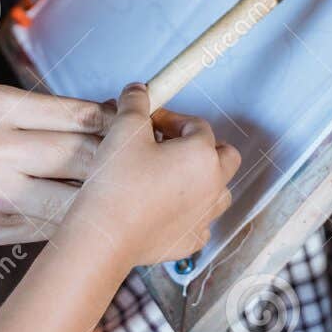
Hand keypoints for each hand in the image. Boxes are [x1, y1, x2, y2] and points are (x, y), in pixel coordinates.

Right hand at [0, 82, 113, 248]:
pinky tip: (87, 213)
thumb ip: (26, 110)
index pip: (75, 114)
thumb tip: (88, 118)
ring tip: (120, 187)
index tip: (129, 121)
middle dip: (120, 157)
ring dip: (104, 195)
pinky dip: (74, 219)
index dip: (113, 121)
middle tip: (137, 155)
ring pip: (75, 199)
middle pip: (85, 156)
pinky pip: (51, 227)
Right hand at [61, 84, 239, 267]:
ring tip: (171, 177)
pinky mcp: (191, 241)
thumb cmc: (118, 182)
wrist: (106, 235)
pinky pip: (202, 222)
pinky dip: (191, 213)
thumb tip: (139, 89)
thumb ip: (135, 103)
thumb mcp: (124, 130)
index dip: (172, 119)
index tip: (150, 122)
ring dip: (202, 180)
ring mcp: (205, 216)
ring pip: (219, 191)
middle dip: (203, 146)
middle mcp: (213, 185)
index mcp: (202, 155)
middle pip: (225, 156)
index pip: (197, 125)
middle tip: (171, 146)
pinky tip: (167, 209)